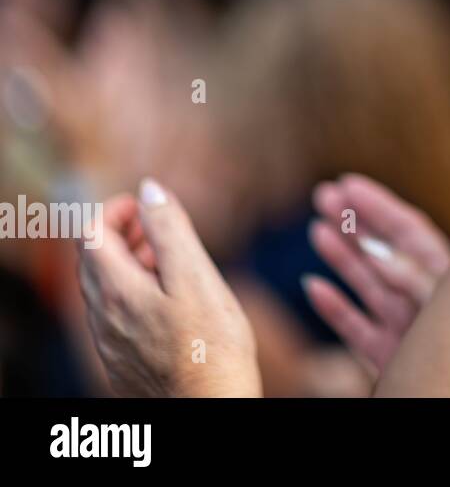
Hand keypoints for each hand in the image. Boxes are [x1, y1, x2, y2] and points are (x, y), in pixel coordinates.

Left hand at [78, 179, 259, 396]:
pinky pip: (114, 314)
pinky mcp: (123, 360)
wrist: (210, 408)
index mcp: (116, 291)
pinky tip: (167, 300)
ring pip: (102, 288)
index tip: (147, 206)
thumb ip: (169, 228)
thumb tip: (149, 188)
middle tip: (157, 226)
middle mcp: (103, 317)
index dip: (116, 210)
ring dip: (127, 263)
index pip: (91, 233)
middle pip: (93, 259)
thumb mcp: (196, 275)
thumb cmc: (211, 346)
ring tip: (167, 259)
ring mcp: (110, 341)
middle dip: (121, 233)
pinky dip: (132, 291)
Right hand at [305, 174, 449, 375]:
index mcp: (446, 276)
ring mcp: (404, 325)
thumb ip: (412, 276)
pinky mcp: (388, 355)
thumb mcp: (441, 304)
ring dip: (341, 256)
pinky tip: (313, 285)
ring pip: (368, 284)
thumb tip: (376, 249)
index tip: (346, 182)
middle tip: (321, 195)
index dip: (378, 204)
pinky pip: (357, 328)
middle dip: (354, 221)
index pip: (408, 230)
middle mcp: (423, 297)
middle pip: (385, 250)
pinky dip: (334, 308)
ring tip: (316, 229)